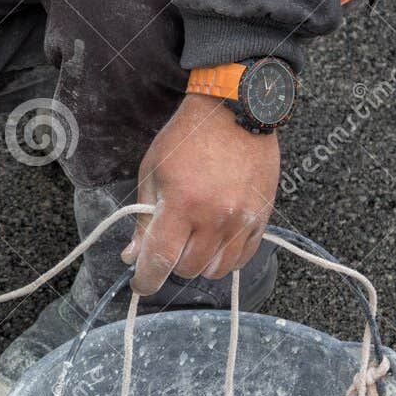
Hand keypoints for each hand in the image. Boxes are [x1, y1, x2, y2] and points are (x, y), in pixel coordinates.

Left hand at [122, 94, 279, 295]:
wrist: (234, 112)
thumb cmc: (186, 139)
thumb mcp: (152, 173)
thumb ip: (143, 218)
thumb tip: (133, 256)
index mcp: (182, 205)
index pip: (160, 260)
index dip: (146, 280)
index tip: (140, 284)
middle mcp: (214, 218)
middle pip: (188, 269)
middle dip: (172, 265)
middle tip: (169, 246)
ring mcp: (242, 220)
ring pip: (217, 270)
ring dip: (199, 264)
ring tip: (193, 242)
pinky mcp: (261, 218)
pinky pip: (242, 258)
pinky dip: (225, 258)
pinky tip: (215, 241)